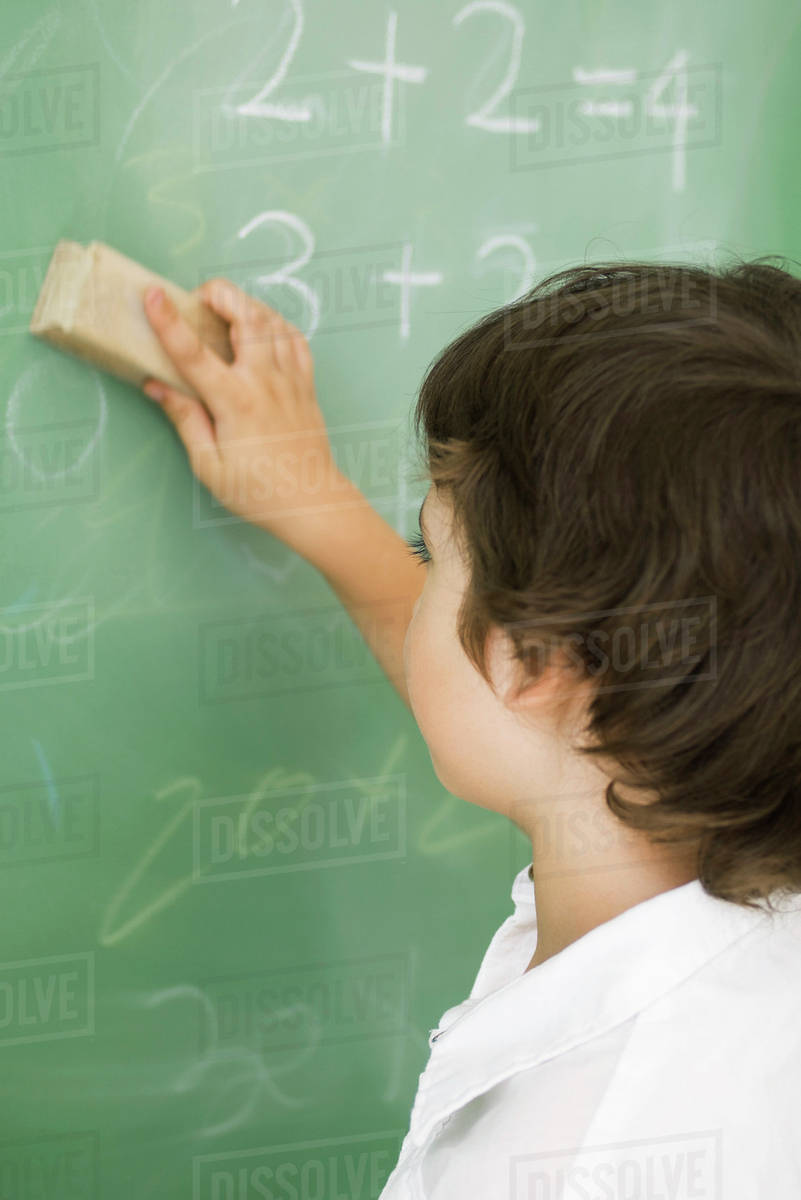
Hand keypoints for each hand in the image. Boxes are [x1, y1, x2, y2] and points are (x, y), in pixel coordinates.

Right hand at [142, 279, 345, 539]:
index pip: (193, 352)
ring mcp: (291, 379)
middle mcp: (265, 382)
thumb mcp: (209, 465)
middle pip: (246, 315)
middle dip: (220, 294)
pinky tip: (261, 331)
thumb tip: (157, 385)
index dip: (169, 320)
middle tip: (199, 300)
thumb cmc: (258, 491)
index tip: (152, 295)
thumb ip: (185, 419)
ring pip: (272, 320)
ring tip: (226, 313)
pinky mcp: (307, 384)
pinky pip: (295, 338)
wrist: (312, 502)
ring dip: (246, 305)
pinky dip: (276, 324)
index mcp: (234, 402)